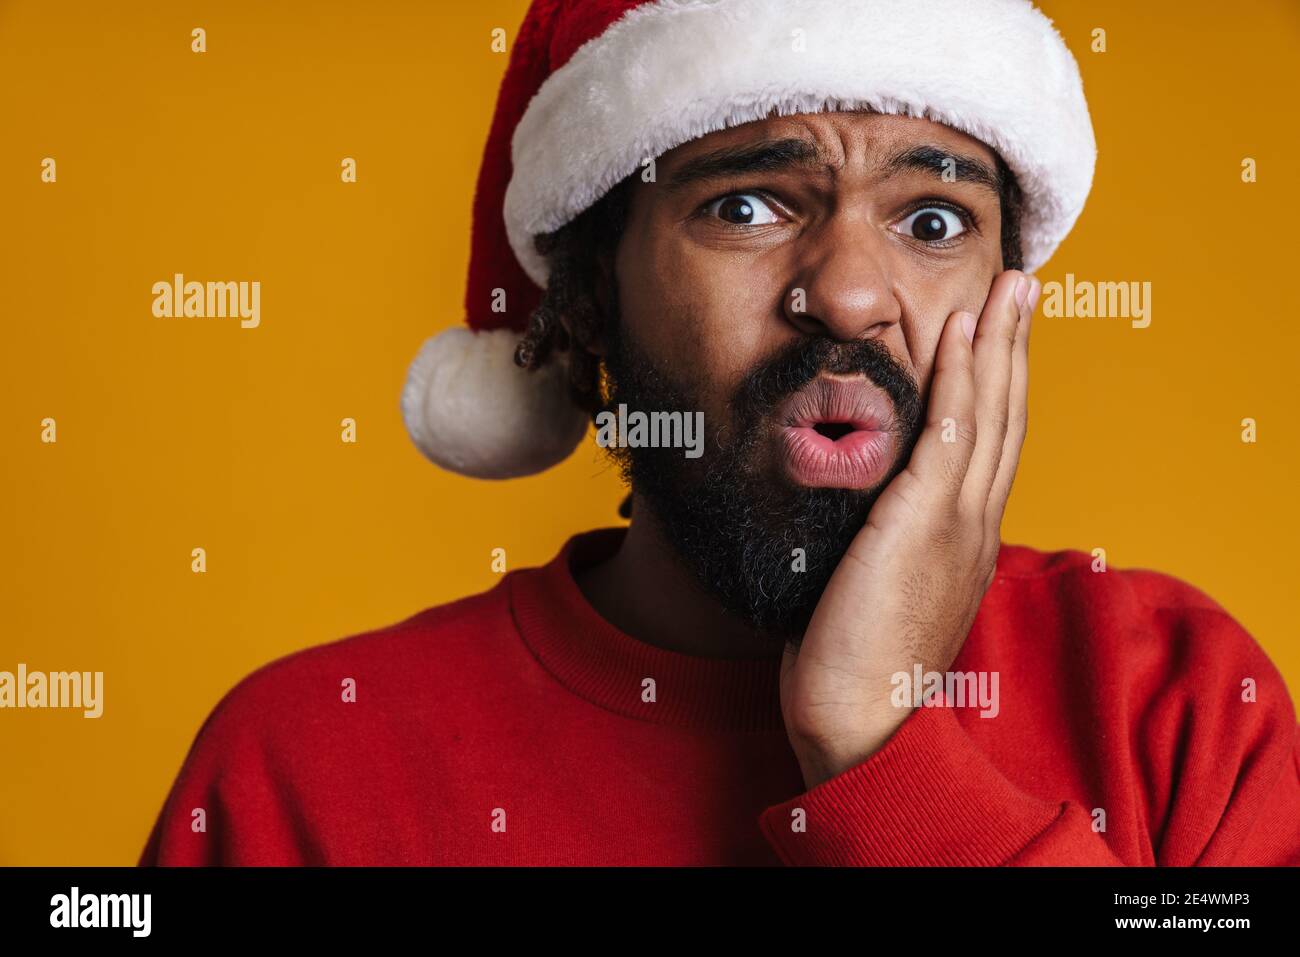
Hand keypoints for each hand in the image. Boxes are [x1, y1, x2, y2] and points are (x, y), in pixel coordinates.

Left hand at [779, 270, 1039, 789]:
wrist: (861, 723)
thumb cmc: (859, 669)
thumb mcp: (881, 593)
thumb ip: (886, 548)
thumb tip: (862, 520)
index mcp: (966, 540)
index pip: (991, 446)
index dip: (999, 385)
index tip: (1000, 337)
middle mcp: (974, 524)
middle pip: (1005, 416)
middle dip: (1014, 345)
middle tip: (1022, 284)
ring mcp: (956, 521)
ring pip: (990, 413)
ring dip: (999, 341)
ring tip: (1008, 286)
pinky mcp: (924, 522)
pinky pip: (951, 431)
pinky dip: (962, 376)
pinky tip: (963, 332)